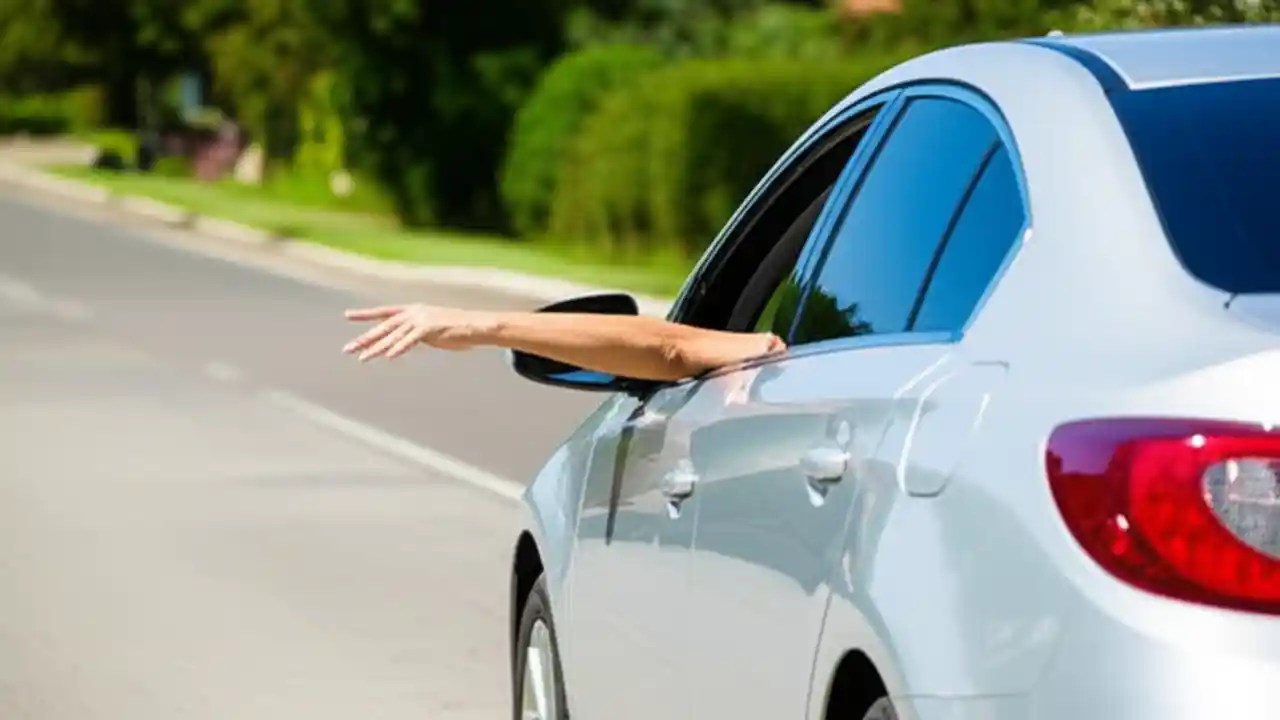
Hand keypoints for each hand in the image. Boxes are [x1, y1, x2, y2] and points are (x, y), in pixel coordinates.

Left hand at [342, 304, 494, 361]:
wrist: (477, 325)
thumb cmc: (457, 330)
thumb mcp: (431, 331)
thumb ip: (415, 334)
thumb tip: (405, 343)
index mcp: (413, 310)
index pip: (384, 312)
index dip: (365, 314)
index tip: (347, 315)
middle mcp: (413, 313)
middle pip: (383, 327)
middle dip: (365, 338)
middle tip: (347, 349)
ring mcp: (421, 319)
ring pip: (393, 336)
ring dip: (377, 348)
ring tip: (362, 358)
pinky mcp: (430, 329)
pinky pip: (410, 341)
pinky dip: (399, 348)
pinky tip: (389, 356)